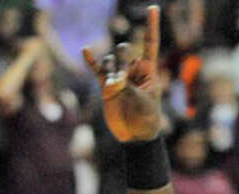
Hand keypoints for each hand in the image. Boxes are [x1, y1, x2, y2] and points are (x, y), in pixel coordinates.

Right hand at [82, 5, 163, 142]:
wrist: (136, 136)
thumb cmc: (147, 119)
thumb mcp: (142, 102)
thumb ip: (127, 87)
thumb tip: (112, 80)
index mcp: (149, 71)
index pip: (150, 43)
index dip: (151, 26)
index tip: (153, 7)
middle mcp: (133, 71)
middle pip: (126, 50)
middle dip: (124, 57)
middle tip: (124, 78)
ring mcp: (119, 77)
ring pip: (111, 60)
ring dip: (111, 68)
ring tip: (116, 86)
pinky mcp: (106, 86)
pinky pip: (97, 69)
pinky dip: (91, 61)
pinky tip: (86, 51)